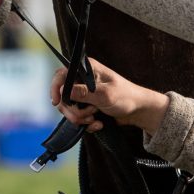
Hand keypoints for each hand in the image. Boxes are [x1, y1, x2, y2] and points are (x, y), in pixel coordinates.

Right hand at [50, 57, 169, 134]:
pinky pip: (77, 117)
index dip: (55, 87)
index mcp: (87, 69)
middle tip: (89, 114)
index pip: (62, 74)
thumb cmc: (126, 97)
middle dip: (73, 110)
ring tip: (95, 119)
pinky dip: (86, 124)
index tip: (56, 102)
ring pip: (69, 109)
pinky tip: (98, 123)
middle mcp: (83, 80)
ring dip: (81, 118)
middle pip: (63, 96)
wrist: (137, 111)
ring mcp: (84, 94)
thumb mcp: (105, 94)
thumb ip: (84, 92)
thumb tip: (63, 90)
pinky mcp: (86, 106)